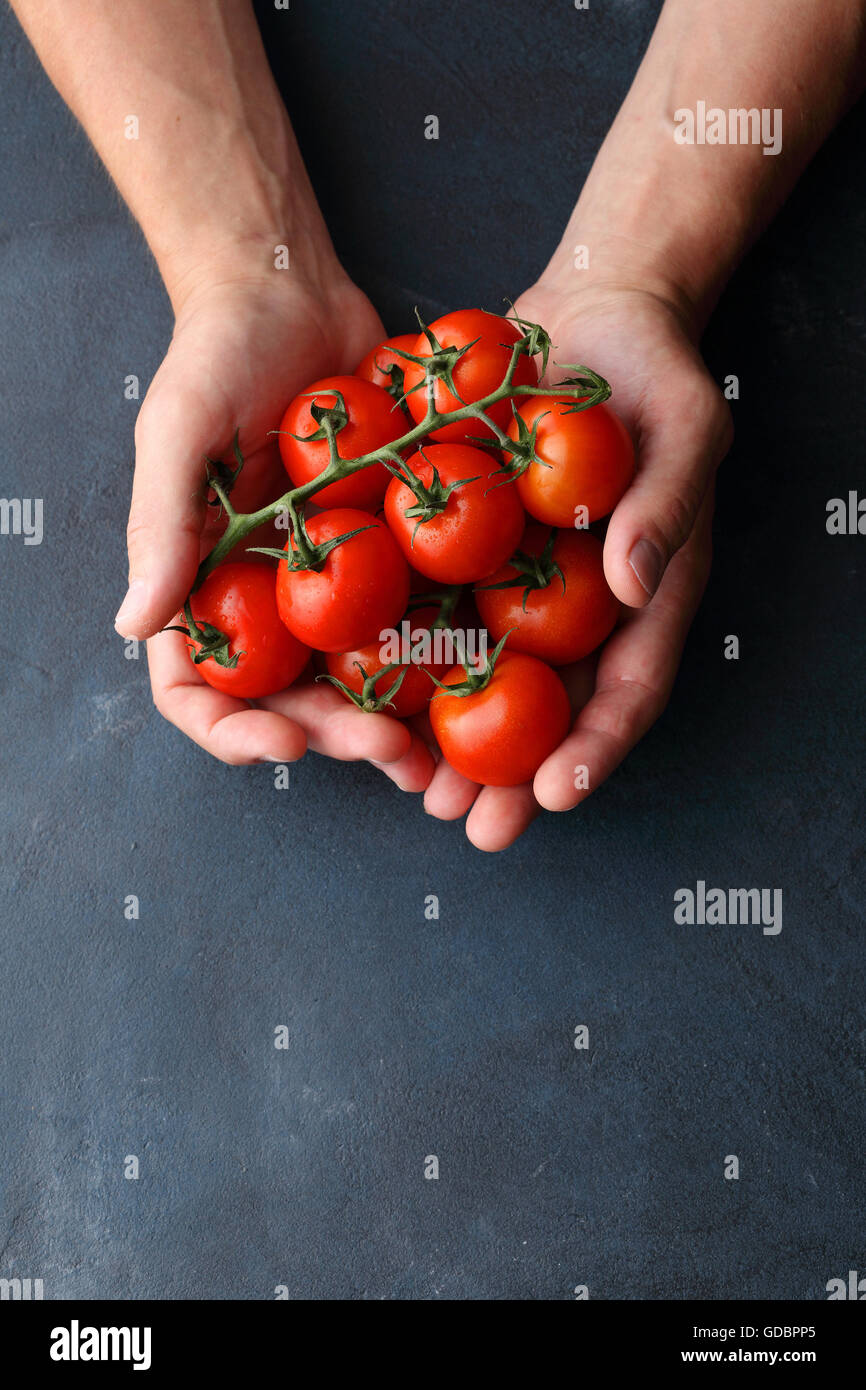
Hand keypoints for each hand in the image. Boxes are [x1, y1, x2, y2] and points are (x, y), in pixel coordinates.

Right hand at [121, 269, 431, 779]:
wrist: (296, 292)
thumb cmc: (217, 350)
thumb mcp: (177, 432)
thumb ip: (159, 526)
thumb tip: (133, 625)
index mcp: (200, 583)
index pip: (194, 687)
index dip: (230, 729)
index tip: (282, 742)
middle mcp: (262, 597)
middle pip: (289, 698)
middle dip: (335, 735)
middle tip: (389, 753)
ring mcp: (326, 581)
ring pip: (355, 676)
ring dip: (393, 720)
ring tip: (437, 752)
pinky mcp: (387, 554)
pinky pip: (410, 617)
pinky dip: (439, 656)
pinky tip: (478, 680)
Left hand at [382, 280, 731, 847]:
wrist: (589, 315)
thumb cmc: (654, 369)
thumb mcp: (683, 426)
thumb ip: (665, 505)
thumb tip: (633, 586)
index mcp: (645, 593)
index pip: (630, 686)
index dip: (598, 746)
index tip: (560, 792)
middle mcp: (582, 605)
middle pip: (551, 711)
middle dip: (514, 777)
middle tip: (476, 827)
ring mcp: (523, 583)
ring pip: (487, 682)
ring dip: (452, 745)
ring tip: (417, 793)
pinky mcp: (467, 552)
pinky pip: (437, 613)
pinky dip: (409, 662)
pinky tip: (370, 701)